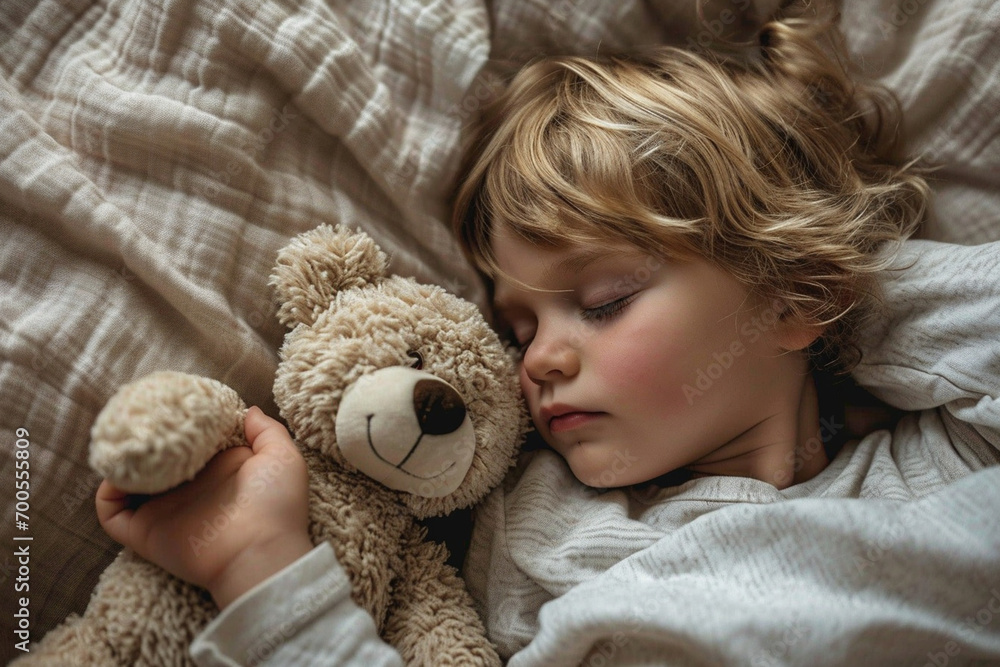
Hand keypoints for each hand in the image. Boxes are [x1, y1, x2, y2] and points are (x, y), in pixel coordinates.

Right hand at [97, 406, 313, 608]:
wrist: (260, 551)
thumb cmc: (276, 504)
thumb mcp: (282, 456)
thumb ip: (266, 431)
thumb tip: (246, 410)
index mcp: (217, 471)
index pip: (190, 445)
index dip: (179, 425)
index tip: (170, 403)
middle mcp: (188, 490)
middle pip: (156, 462)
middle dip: (145, 441)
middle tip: (137, 417)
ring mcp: (165, 511)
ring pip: (129, 484)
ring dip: (121, 463)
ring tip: (121, 440)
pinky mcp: (145, 532)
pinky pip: (112, 513)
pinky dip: (107, 492)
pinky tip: (116, 472)